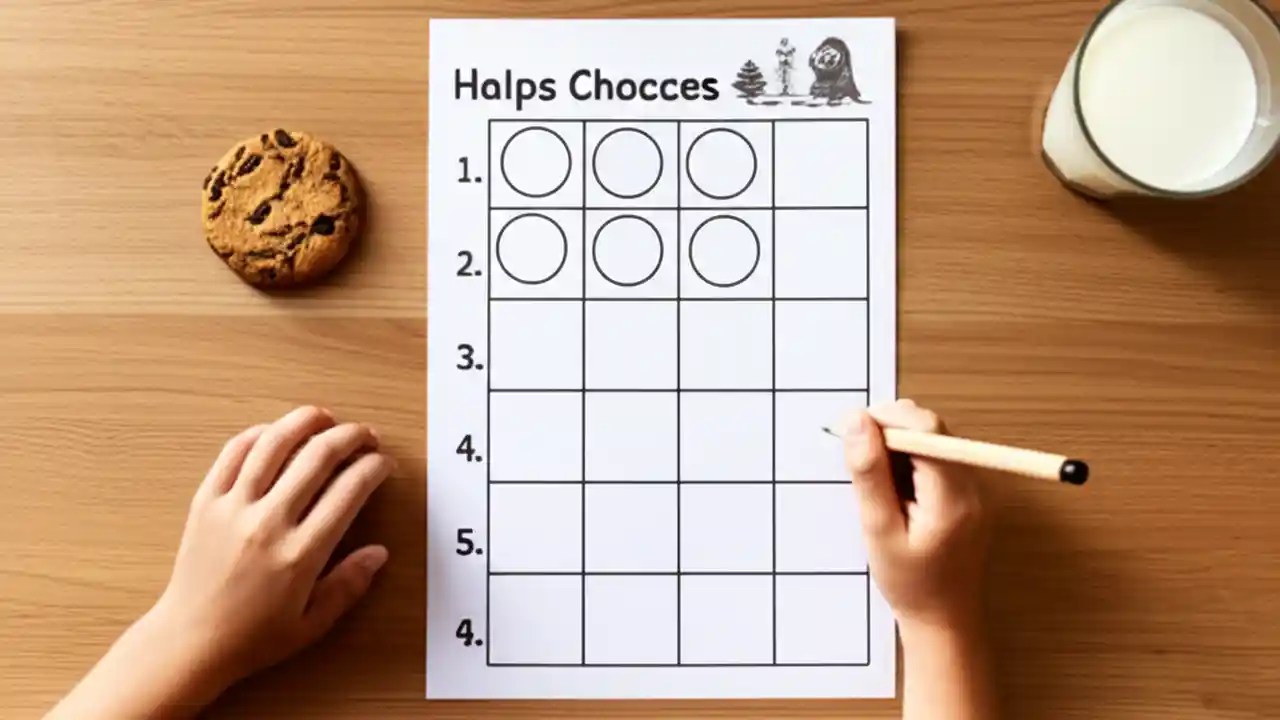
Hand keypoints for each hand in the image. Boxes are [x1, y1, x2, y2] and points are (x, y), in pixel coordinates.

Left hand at [47, 406, 395, 718]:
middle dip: (351, 437)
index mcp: (300, 554)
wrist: (190, 641)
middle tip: (366, 436)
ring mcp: (233, 508)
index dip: (375, 468)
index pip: (349, 491)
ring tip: (326, 418)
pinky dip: (258, 433)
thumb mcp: (313, 623)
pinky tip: (277, 432)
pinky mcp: (206, 501)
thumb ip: (349, 585)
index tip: (384, 464)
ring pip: (274, 443)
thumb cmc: (253, 637)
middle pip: (318, 456)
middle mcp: (268, 523)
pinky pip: (233, 453)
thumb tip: (379, 552)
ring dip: (306, 421)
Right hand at [845, 400, 996, 719]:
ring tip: (873, 476)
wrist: (945, 621)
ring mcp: (975, 488)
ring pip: (934, 440)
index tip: (849, 426)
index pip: (926, 429)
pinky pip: (938, 458)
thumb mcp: (878, 531)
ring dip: (898, 444)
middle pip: (933, 429)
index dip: (886, 418)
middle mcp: (973, 485)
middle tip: (852, 449)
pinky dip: (910, 461)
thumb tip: (857, 422)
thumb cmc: (911, 584)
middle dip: (890, 428)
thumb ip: (869, 474)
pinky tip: (892, 488)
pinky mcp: (968, 493)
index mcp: (952, 496)